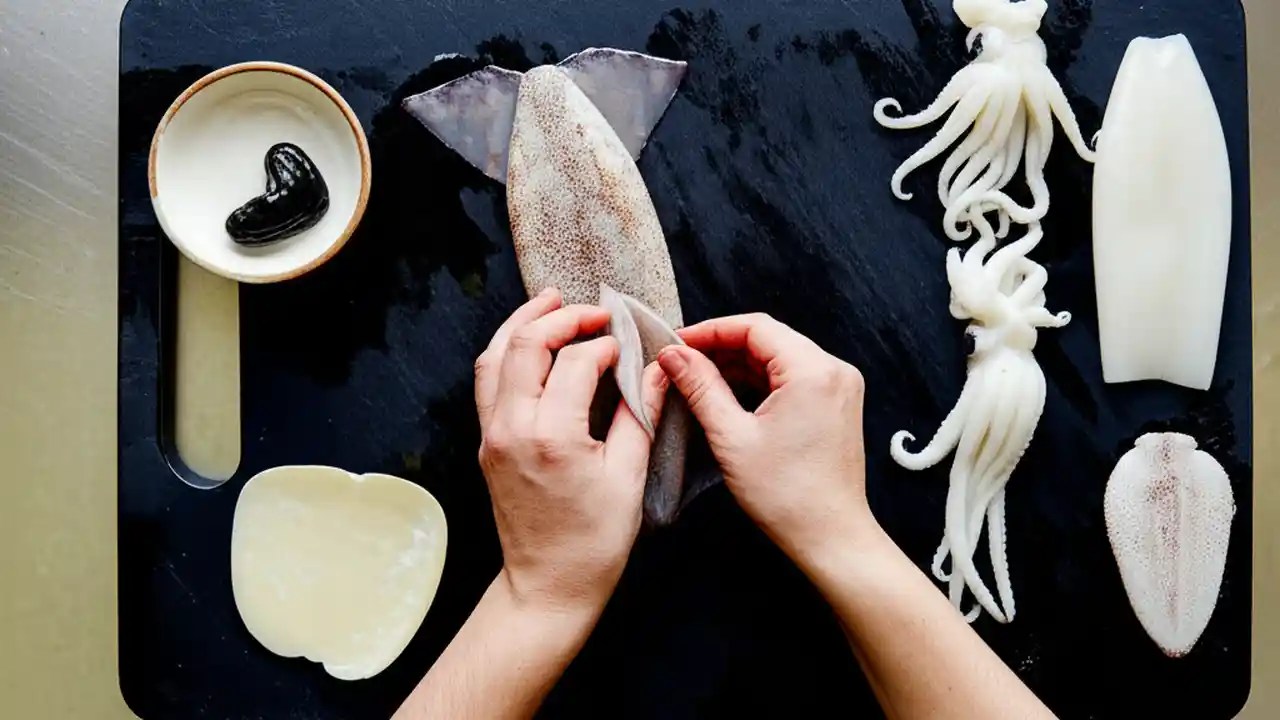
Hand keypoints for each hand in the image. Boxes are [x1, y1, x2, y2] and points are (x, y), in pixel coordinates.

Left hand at [475, 289, 664, 614]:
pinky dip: (507, 352)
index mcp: (552, 435)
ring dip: (523, 323)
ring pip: (495, 356)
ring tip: (550, 300)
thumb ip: (641, 413)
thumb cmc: (594, 542)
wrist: (548, 586)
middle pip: (527, 344)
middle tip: (593, 311)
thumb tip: (658, 366)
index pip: (577, 362)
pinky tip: (530, 341)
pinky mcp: (487, 443)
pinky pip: (489, 382)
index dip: (606, 346)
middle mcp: (513, 427)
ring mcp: (493, 434)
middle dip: (561, 317)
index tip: (628, 347)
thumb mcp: (629, 477)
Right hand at [657, 314, 874, 571]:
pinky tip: (729, 393)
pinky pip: (793, 377)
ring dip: (739, 363)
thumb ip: (700, 387)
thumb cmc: (785, 495)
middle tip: (682, 362)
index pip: (755, 327)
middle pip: (769, 339)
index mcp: (813, 371)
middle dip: (722, 346)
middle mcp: (834, 370)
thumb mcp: (731, 437)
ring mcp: (840, 387)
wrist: (831, 537)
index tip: (677, 343)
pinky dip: (760, 381)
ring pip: (780, 357)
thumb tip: (673, 354)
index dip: (710, 330)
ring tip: (698, 378)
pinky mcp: (837, 404)